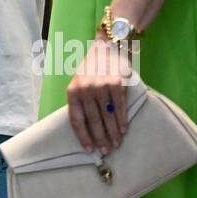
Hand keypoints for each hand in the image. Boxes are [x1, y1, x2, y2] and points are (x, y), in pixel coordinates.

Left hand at [66, 38, 132, 155]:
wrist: (106, 46)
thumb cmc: (91, 68)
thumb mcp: (78, 82)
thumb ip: (80, 101)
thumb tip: (86, 129)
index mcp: (72, 91)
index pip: (76, 119)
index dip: (83, 136)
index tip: (89, 149)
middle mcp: (85, 89)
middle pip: (93, 120)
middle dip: (100, 138)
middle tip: (105, 151)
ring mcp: (100, 86)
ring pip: (107, 116)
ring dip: (112, 133)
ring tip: (115, 145)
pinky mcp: (116, 83)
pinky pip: (119, 106)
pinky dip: (122, 120)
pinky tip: (123, 130)